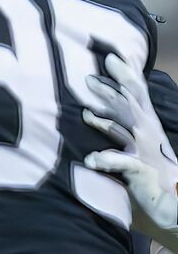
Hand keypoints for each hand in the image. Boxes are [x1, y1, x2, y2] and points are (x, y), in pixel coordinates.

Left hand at [83, 49, 177, 235]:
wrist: (174, 197)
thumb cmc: (151, 167)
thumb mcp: (136, 141)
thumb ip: (120, 123)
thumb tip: (95, 107)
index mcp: (146, 123)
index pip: (136, 94)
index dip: (125, 75)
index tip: (111, 57)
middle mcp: (146, 133)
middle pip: (128, 107)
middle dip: (110, 91)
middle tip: (88, 78)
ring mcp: (143, 151)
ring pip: (124, 132)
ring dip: (105, 122)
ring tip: (85, 114)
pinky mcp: (139, 171)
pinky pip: (123, 164)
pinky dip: (109, 160)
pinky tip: (93, 159)